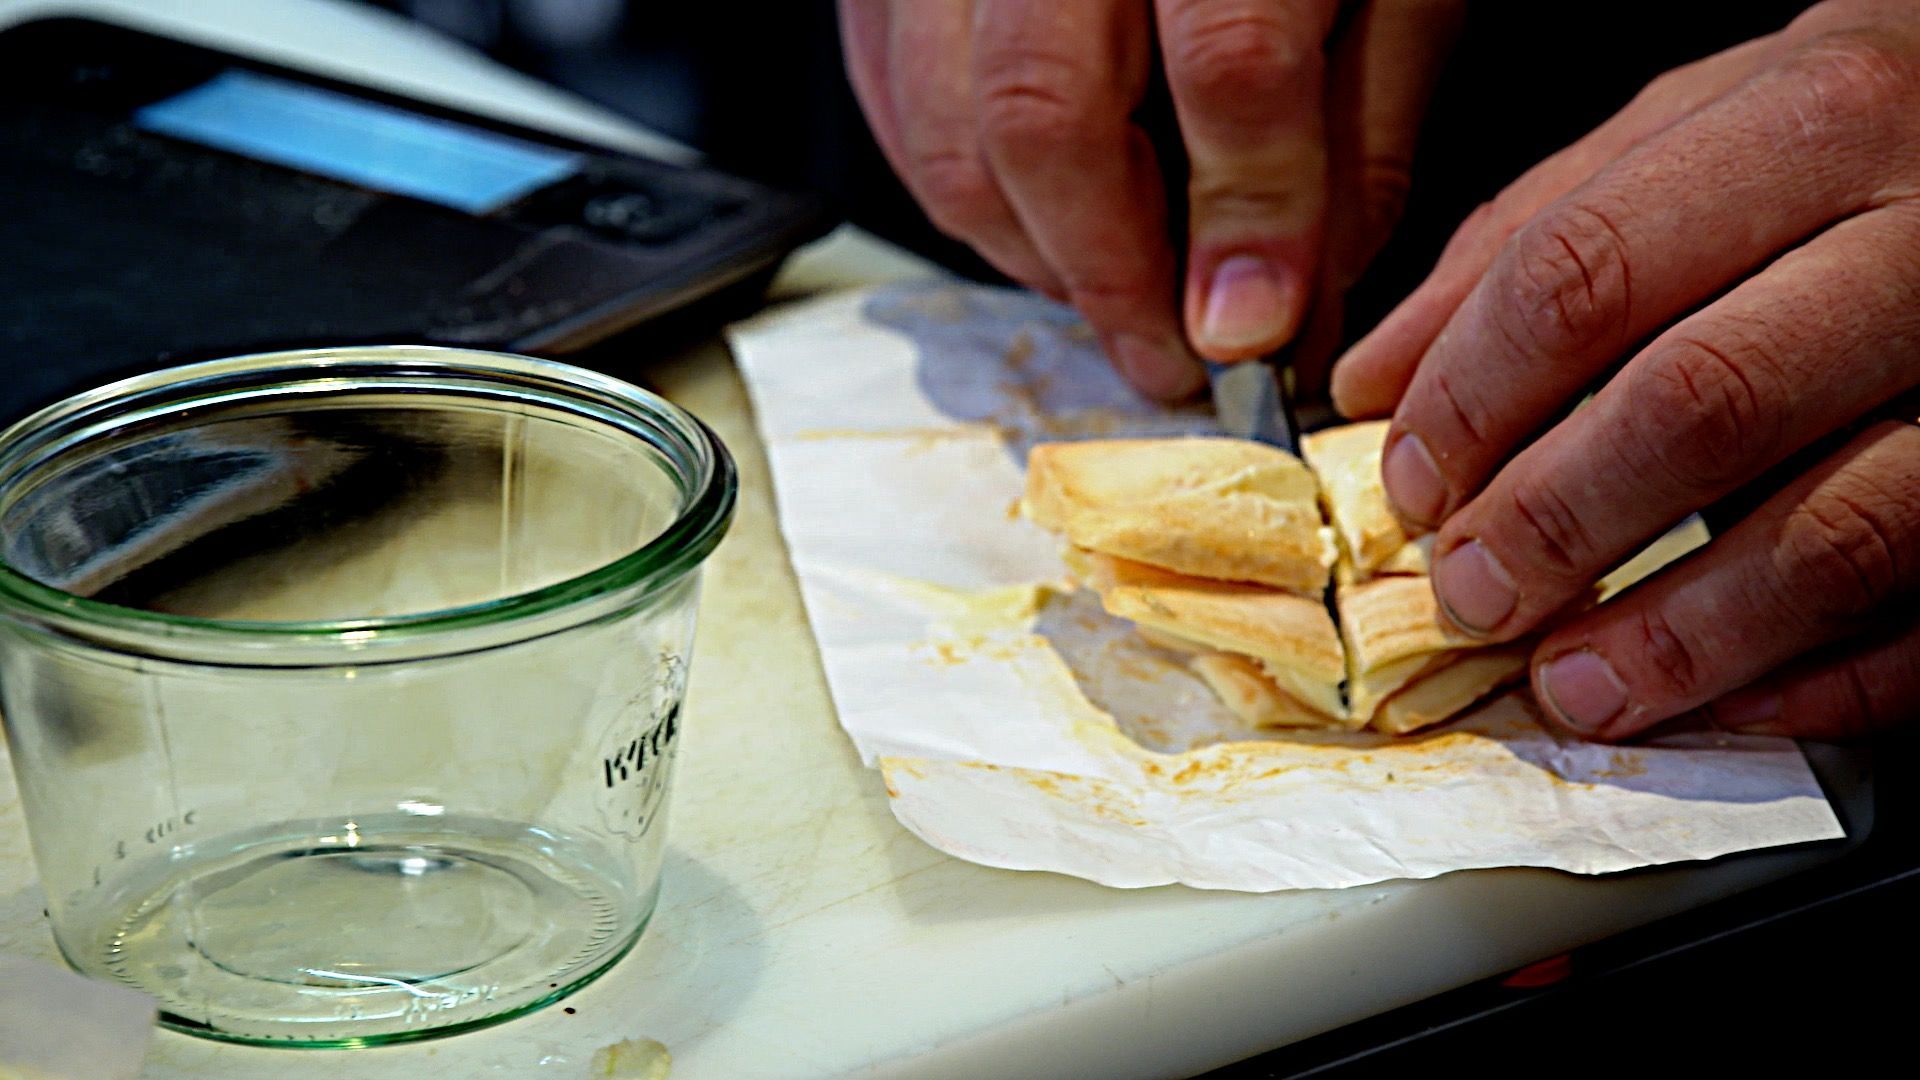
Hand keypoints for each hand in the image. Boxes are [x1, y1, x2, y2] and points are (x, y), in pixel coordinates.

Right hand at [838, 0, 1462, 398]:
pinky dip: (964, 196)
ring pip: (950, 129)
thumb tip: (1287, 297)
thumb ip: (1354, 130)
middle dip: (1109, 273)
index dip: (1246, 220)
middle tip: (1169, 359)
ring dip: (1033, 253)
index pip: (1228, 64)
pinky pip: (893, 104)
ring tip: (1114, 297)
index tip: (1255, 334)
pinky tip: (1041, 224)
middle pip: (1044, 112)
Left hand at [1331, 0, 1919, 740]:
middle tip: (1472, 595)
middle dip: (1552, 523)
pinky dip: (1827, 682)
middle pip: (1698, 405)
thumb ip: (1528, 240)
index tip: (1415, 485)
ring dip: (1680, 638)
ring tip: (1574, 686)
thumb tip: (1374, 380)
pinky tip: (1729, 704)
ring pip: (1837, 533)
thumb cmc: (1857, 148)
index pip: (1585, 273)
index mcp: (1812, 117)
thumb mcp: (1696, 131)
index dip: (1472, 398)